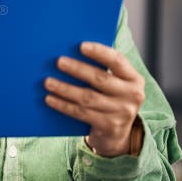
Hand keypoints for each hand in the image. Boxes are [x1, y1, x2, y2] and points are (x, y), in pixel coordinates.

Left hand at [44, 41, 144, 156]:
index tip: (81, 46)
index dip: (99, 52)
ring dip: (65, 89)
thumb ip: (101, 68)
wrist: (117, 134)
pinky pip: (81, 113)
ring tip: (48, 82)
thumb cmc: (110, 98)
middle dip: (78, 69)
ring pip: (88, 98)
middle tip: (58, 61)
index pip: (117, 61)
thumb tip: (70, 52)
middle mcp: (132, 95)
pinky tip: (50, 99)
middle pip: (100, 79)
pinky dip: (63, 105)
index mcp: (133, 78)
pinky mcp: (109, 126)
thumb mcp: (115, 83)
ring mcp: (122, 113)